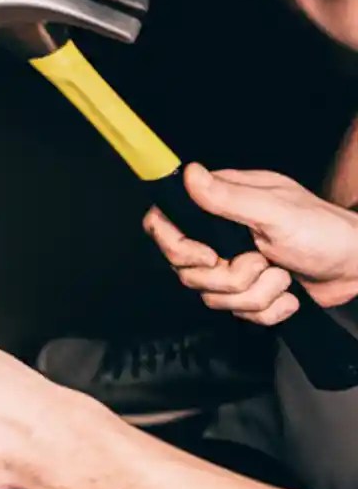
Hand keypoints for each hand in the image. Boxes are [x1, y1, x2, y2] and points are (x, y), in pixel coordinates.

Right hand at [143, 164, 357, 324]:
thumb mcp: (276, 211)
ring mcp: (234, 266)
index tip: (207, 256)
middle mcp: (220, 236)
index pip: (164, 223)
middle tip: (261, 262)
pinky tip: (290, 295)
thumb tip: (189, 174)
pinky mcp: (249, 293)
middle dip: (229, 277)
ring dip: (256, 294)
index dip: (174, 245)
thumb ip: (228, 197)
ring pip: (214, 297)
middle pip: (187, 270)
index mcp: (221, 206)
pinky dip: (269, 309)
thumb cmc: (324, 231)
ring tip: (283, 277)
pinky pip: (239, 314)